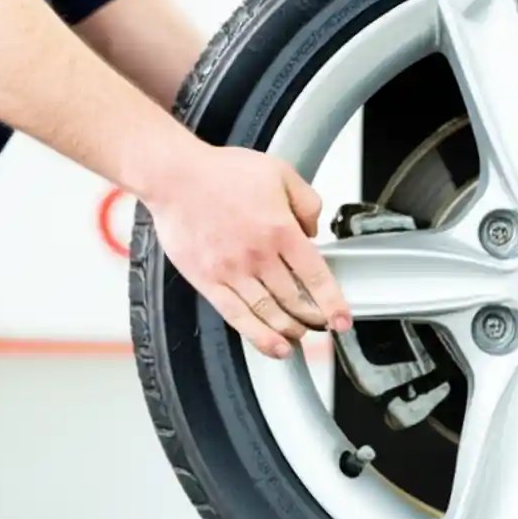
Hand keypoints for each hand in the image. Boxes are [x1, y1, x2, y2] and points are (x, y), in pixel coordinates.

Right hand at [142, 143, 351, 357]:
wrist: (174, 177)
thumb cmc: (222, 172)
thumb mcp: (281, 173)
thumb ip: (307, 202)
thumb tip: (313, 230)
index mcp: (280, 230)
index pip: (315, 275)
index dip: (333, 302)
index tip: (343, 319)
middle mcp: (259, 255)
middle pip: (295, 300)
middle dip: (314, 318)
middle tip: (322, 324)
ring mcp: (232, 271)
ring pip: (269, 313)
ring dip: (290, 330)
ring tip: (302, 336)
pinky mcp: (208, 281)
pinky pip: (237, 317)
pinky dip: (259, 336)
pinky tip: (275, 347)